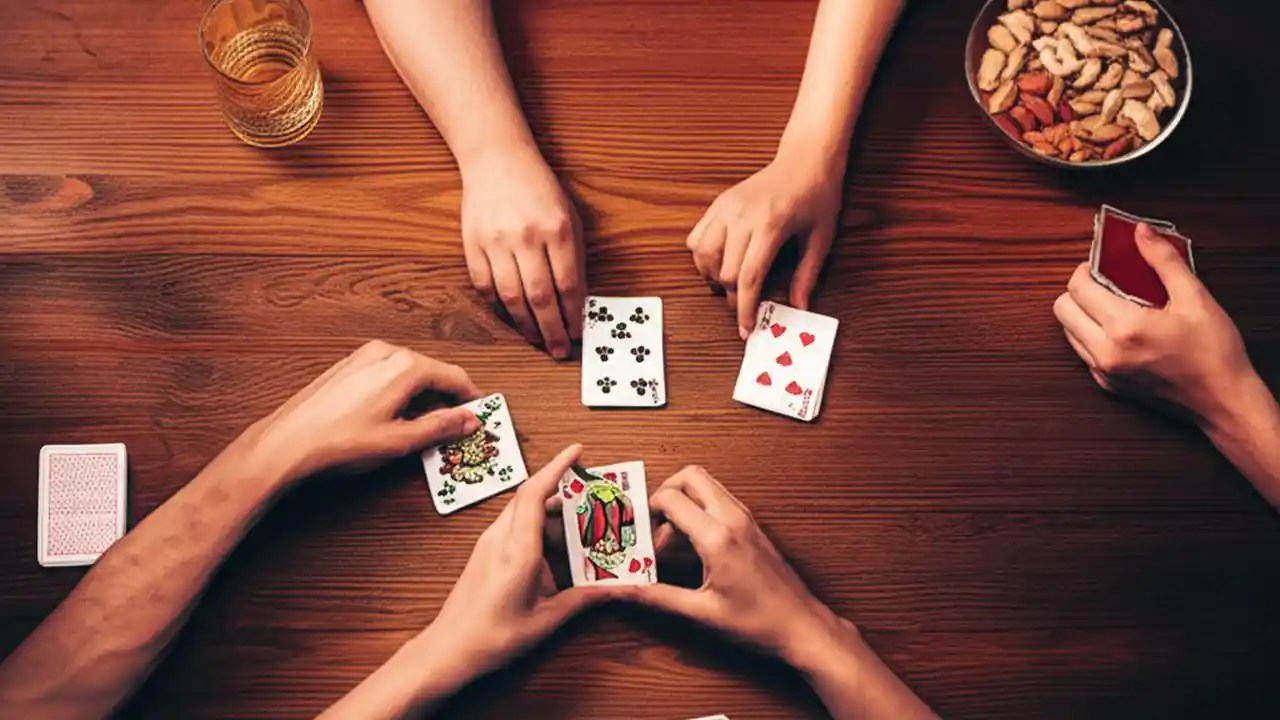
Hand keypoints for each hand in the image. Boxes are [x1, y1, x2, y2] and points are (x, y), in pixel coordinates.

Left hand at [231, 341, 482, 484]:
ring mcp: (365, 357)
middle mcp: (386, 353)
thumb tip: (468, 420)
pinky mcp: (349, 367)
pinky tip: (394, 418)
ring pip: (410, 373)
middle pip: (433, 372)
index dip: (472, 399)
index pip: (454, 377)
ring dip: (423, 397)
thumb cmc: (337, 442)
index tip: (480, 414)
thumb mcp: (400, 441)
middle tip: (455, 426)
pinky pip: (388, 374)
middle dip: (447, 399)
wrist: (287, 443)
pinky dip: (400, 392)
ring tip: (422, 428)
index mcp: (405, 366)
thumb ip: (440, 427)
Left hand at [422, 444, 610, 674]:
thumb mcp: (546, 619)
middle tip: (596, 499)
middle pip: (533, 498)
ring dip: (553, 513)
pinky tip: (558, 548)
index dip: (557, 467)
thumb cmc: (492, 636)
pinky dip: (539, 527)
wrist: (449, 648)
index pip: (536, 493)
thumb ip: (583, 598)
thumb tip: (616, 588)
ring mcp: (490, 543)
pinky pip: (516, 526)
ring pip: (525, 512)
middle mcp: (500, 538)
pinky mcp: (486, 551)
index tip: (577, 451)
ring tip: (583, 527)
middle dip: (565, 492)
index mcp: (517, 550)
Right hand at [460, 149, 584, 358]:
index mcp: (556, 229)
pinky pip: (485, 286)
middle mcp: (525, 237)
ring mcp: (496, 242)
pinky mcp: (472, 244)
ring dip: (526, 325)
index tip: (578, 334)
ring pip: (511, 297)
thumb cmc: (539, 188)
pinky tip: (511, 316)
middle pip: (541, 298)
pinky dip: (499, 307)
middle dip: (552, 330)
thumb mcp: (569, 215)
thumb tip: (577, 300)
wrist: (496, 158)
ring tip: (537, 339)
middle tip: (558, 350)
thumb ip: (574, 256)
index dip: (574, 315)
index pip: (568, 285)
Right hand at [620, 466, 852, 662]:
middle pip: (690, 476)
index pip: (671, 499)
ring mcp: (746, 518)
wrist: (800, 625)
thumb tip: (623, 590)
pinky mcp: (752, 525)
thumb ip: (657, 596)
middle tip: (651, 525)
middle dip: (664, 493)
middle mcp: (733, 518)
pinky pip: (719, 500)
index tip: (636, 533)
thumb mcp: (701, 611)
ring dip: (682, 501)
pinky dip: (699, 509)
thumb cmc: (759, 621)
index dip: (646, 512)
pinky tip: (691, 543)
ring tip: (669, 539)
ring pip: (706, 484)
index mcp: (718, 537)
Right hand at [687, 150, 843, 338]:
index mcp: (770, 225)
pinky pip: (696, 238)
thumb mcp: (821, 238)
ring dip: (714, 276)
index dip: (745, 309)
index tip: (746, 329)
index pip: (748, 278)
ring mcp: (725, 208)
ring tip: (732, 281)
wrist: (805, 159)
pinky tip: (721, 261)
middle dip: (733, 296)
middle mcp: (742, 216)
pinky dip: (703, 256)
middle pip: (725, 272)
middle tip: (747, 303)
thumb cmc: (817, 196)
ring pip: (703, 257)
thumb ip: (807, 276)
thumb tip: (798, 308)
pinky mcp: (718, 204)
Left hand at [1053, 223, 1257, 427]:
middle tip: (1102, 284)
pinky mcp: (1107, 385)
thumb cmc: (1213, 351)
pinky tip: (1120, 331)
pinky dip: (1092, 337)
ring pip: (1068, 333)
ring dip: (1082, 315)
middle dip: (1077, 292)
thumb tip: (1141, 233)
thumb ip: (1163, 260)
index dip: (1084, 271)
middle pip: (1062, 310)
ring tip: (1113, 306)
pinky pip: (1083, 353)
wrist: (1222, 399)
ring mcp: (1104, 372)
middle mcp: (1106, 352)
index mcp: (1125, 328)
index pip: (1078, 289)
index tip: (1099, 265)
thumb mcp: (1195, 298)